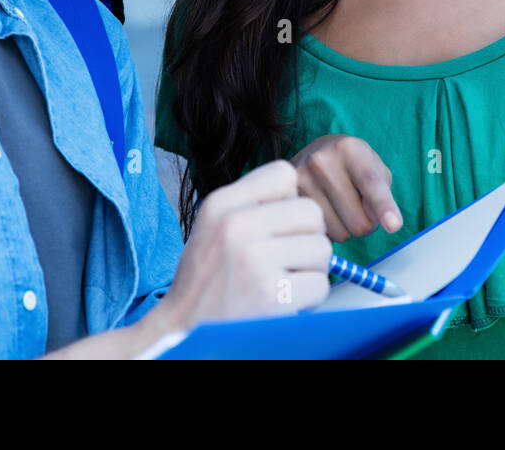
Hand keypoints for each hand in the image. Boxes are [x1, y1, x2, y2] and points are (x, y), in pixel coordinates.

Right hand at [150, 160, 330, 333]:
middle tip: (287, 257)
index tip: (277, 225)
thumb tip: (304, 195)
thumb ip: (253, 202)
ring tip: (282, 280)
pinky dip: (309, 297)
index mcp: (221, 203)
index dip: (290, 200)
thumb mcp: (214, 225)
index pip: (283, 173)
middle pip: (312, 212)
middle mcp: (236, 225)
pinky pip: (320, 284)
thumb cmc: (206, 279)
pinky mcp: (271, 294)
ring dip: (311, 269)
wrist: (182, 331)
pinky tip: (283, 301)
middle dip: (308, 237)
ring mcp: (254, 260)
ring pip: (322, 248)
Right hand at [290, 134, 402, 241]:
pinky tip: (322, 212)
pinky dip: (327, 231)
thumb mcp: (375, 169)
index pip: (371, 184)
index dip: (384, 206)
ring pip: (339, 234)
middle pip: (359, 222)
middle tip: (358, 206)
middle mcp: (321, 160)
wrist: (313, 154)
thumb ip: (382, 194)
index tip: (394, 225)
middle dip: (366, 223)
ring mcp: (300, 179)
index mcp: (350, 149)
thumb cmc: (352, 165)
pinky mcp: (287, 198)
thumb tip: (376, 222)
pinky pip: (319, 235)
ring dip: (346, 228)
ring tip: (338, 206)